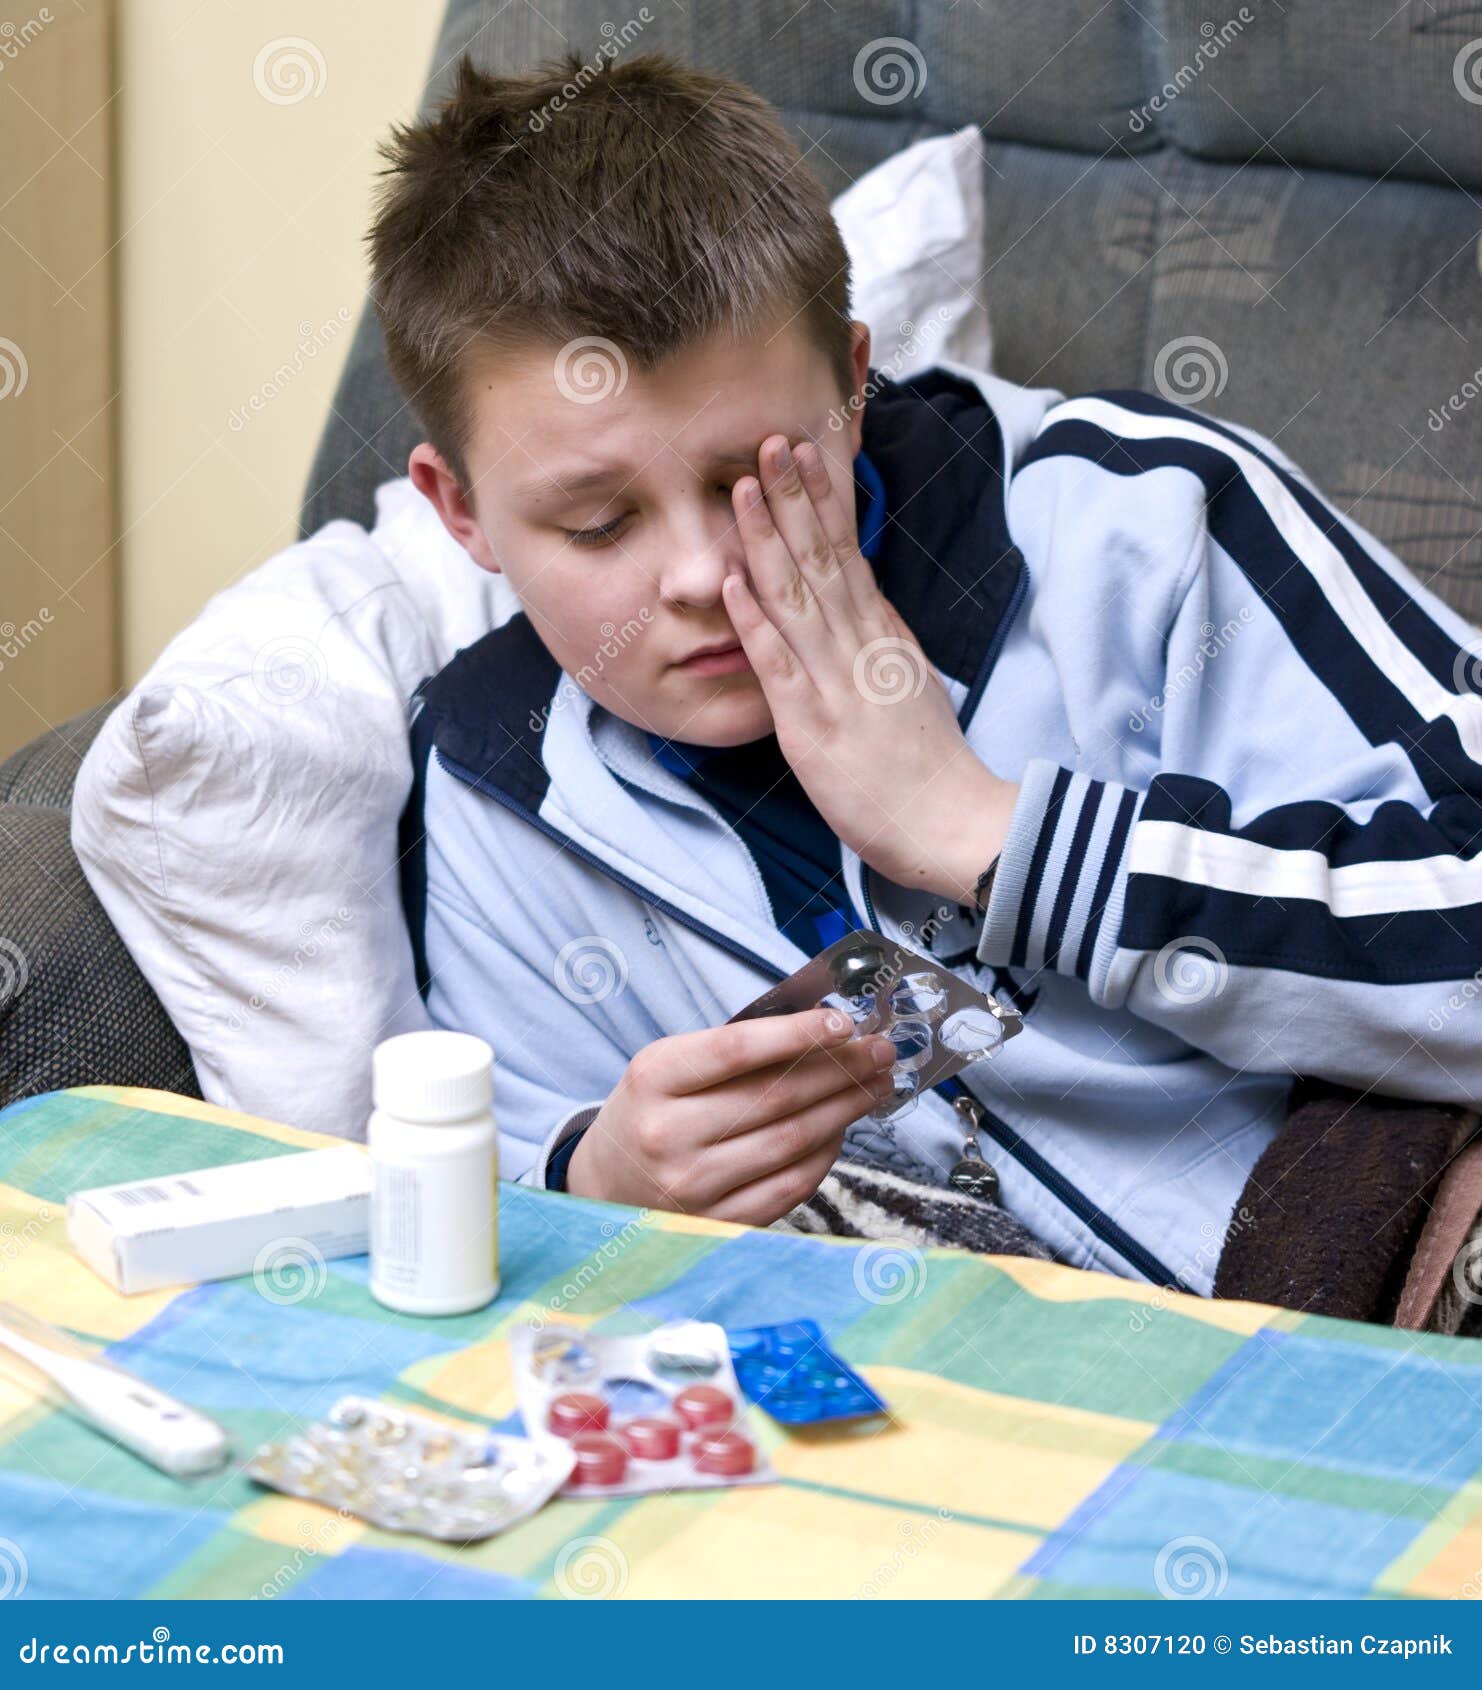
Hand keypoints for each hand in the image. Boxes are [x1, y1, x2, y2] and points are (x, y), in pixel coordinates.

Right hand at [564, 1004, 897, 1222]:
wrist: (603, 1187)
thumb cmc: (649, 1113)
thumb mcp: (667, 1068)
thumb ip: (732, 1052)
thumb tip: (823, 1033)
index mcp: (653, 1079)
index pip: (737, 1049)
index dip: (797, 1034)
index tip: (844, 1022)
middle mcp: (669, 1134)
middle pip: (776, 1097)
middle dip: (841, 1070)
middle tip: (881, 1051)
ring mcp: (693, 1186)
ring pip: (792, 1141)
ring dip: (844, 1110)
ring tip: (874, 1086)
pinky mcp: (717, 1223)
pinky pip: (790, 1185)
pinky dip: (825, 1154)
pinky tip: (842, 1130)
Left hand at [723, 435, 1018, 905]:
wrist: (952, 822)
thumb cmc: (929, 764)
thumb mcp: (912, 682)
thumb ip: (884, 639)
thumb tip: (864, 597)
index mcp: (884, 635)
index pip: (849, 553)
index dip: (823, 500)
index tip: (805, 452)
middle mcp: (861, 647)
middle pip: (823, 559)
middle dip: (794, 497)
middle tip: (769, 441)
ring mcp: (837, 682)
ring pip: (798, 597)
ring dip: (767, 539)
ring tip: (745, 488)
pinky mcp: (813, 725)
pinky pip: (778, 665)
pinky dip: (753, 620)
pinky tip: (731, 581)